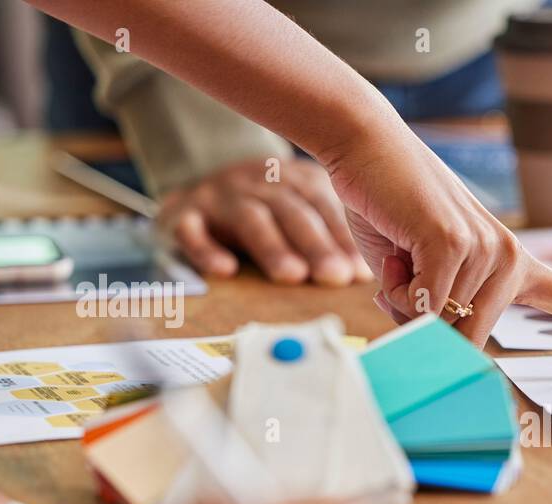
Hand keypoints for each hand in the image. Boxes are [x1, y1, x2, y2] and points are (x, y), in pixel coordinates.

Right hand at [158, 156, 372, 286]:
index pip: (323, 204)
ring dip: (272, 248)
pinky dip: (206, 249)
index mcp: (293, 180)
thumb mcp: (299, 207)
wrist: (196, 187)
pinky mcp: (184, 214)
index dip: (342, 238)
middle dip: (316, 245)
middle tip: (335, 276)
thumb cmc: (265, 209)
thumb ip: (329, 232)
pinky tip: (224, 270)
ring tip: (292, 275)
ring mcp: (220, 196)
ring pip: (249, 219)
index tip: (360, 271)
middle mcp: (259, 182)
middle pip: (291, 211)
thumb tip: (368, 275)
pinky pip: (192, 229)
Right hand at [317, 121, 551, 378]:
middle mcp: (511, 257)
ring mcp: (487, 250)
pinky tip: (396, 248)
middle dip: (425, 327)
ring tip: (401, 249)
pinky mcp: (453, 243)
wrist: (366, 146)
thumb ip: (439, 314)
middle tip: (405, 274)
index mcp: (515, 264)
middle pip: (469, 340)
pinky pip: (422, 304)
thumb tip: (440, 355)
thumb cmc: (392, 214)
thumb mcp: (423, 275)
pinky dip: (396, 290)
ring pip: (437, 324)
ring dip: (402, 300)